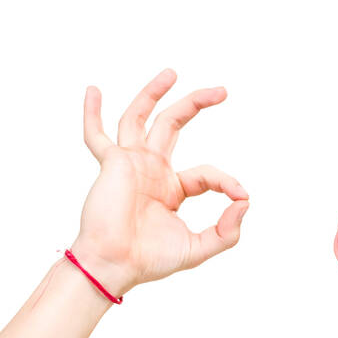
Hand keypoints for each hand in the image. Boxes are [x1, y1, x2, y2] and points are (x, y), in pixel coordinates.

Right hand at [70, 68, 249, 295]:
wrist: (115, 265)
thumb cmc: (150, 260)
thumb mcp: (200, 248)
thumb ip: (227, 231)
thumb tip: (245, 201)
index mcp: (171, 189)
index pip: (206, 173)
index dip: (227, 181)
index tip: (241, 195)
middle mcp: (151, 170)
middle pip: (173, 125)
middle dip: (195, 105)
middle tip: (221, 90)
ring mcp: (130, 163)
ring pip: (140, 118)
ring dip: (153, 93)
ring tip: (172, 72)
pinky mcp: (112, 164)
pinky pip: (96, 136)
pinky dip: (92, 114)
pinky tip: (93, 91)